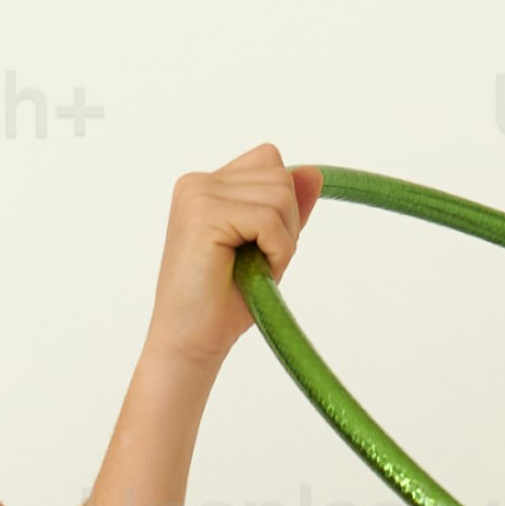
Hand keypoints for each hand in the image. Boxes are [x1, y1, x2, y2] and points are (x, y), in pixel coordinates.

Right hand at [146, 146, 320, 370]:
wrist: (189, 344)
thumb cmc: (222, 303)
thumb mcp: (267, 246)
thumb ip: (287, 207)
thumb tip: (314, 173)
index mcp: (206, 185)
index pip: (269, 161)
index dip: (282, 204)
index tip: (261, 244)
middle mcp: (198, 182)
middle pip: (279, 175)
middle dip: (286, 224)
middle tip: (258, 264)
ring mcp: (198, 195)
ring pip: (280, 193)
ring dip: (282, 240)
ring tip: (252, 270)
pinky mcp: (204, 214)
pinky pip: (269, 219)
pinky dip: (277, 251)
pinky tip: (254, 272)